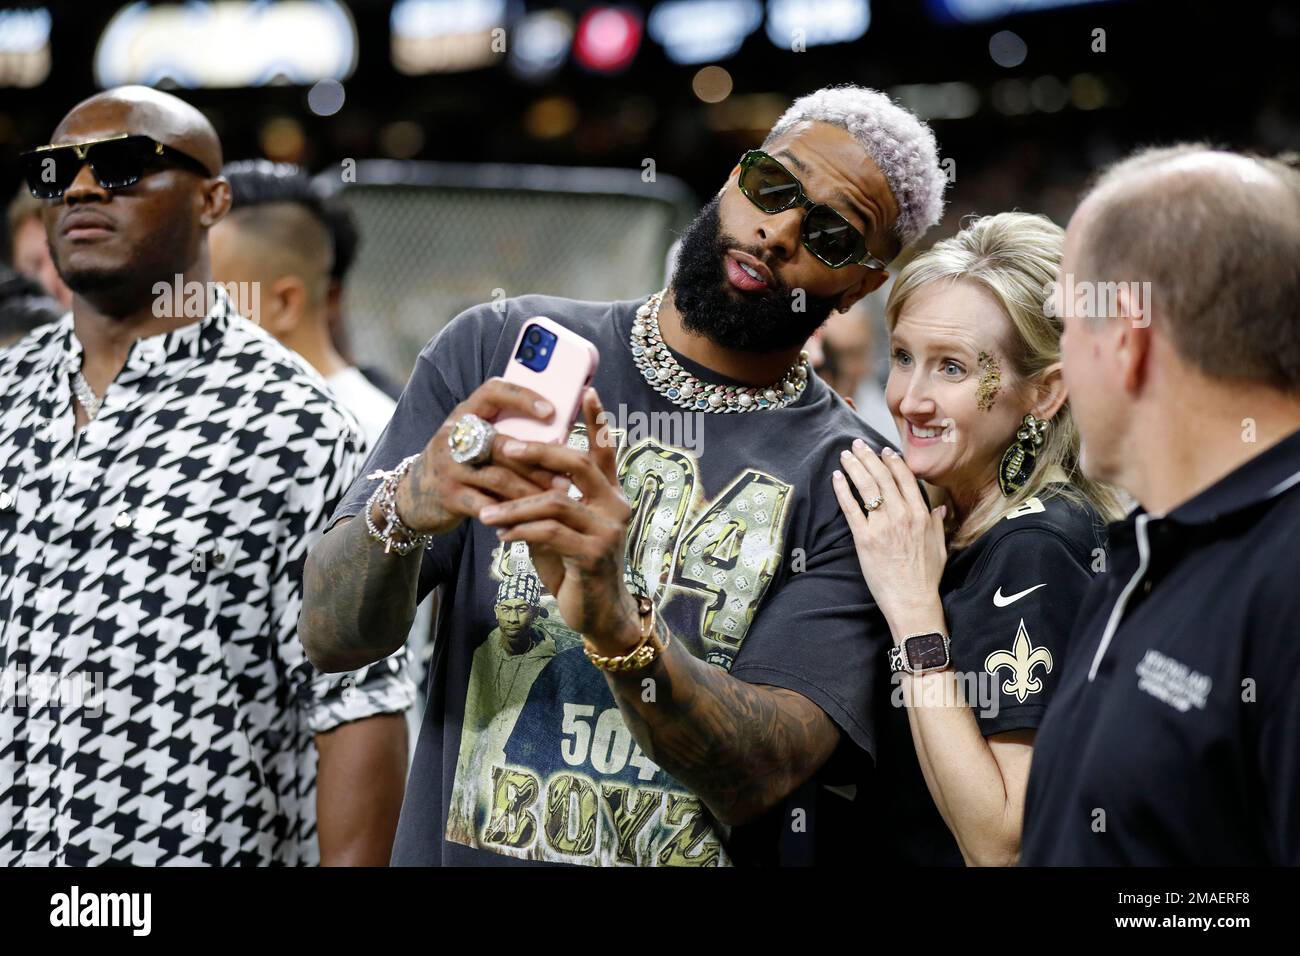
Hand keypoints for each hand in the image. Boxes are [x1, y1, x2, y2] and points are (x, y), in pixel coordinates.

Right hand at [393, 377, 562, 535]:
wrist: (412, 497)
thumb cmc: (459, 464)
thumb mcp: (473, 440)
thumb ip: (504, 432)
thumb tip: (558, 433)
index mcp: (465, 415)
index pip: (493, 392)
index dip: (522, 398)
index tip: (550, 410)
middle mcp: (454, 438)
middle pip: (502, 444)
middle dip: (538, 460)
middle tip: (568, 472)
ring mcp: (449, 468)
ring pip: (499, 478)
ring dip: (533, 489)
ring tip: (559, 495)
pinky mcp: (449, 498)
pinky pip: (487, 506)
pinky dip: (512, 513)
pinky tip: (533, 518)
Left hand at [477, 388, 639, 652]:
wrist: (598, 614)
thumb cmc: (577, 568)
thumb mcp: (562, 530)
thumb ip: (549, 503)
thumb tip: (512, 476)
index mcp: (611, 495)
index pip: (605, 450)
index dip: (597, 420)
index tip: (586, 389)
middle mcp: (616, 506)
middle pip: (578, 463)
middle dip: (539, 451)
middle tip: (505, 446)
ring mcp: (608, 530)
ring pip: (555, 500)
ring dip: (514, 504)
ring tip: (485, 511)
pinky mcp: (594, 554)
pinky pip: (549, 532)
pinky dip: (520, 531)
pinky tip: (502, 536)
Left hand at [831, 440, 947, 636]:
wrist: (912, 601)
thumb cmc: (926, 578)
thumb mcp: (939, 547)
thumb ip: (937, 525)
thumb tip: (939, 509)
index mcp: (921, 515)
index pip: (905, 478)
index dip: (893, 461)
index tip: (884, 451)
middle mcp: (902, 515)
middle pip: (882, 477)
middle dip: (868, 457)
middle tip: (857, 444)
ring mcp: (883, 526)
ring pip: (867, 487)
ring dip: (854, 467)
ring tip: (845, 455)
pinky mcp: (865, 538)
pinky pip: (851, 508)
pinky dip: (842, 490)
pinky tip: (836, 478)